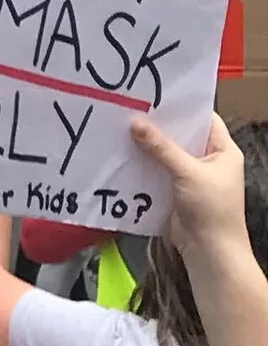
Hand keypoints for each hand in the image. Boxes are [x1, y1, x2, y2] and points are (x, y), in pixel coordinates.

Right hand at [133, 109, 248, 256]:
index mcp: (223, 151)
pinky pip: (156, 170)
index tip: (157, 93)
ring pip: (166, 153)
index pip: (204, 119)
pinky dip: (142, 163)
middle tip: (132, 105)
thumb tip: (134, 122)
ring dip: (147, 144)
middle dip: (159, 125)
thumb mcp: (188, 173)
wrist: (209, 252)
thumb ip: (161, 147)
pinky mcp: (174, 190)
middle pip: (182, 135)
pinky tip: (123, 152)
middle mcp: (208, 160)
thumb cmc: (211, 209)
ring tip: (121, 124)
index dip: (184, 106)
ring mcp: (190, 175)